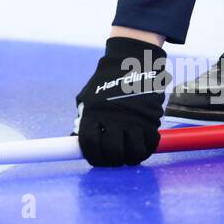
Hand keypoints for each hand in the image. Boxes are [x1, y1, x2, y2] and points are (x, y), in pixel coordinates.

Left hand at [72, 36, 167, 166]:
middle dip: (113, 161)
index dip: (94, 157)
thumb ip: (83, 120)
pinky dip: (147, 149)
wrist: (131, 62)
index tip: (98, 159)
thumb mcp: (89, 99)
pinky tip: (142, 145)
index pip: (90, 145)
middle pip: (112, 153)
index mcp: (93, 114)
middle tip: (115, 159)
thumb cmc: (107, 83)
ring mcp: (133, 120)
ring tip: (129, 155)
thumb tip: (73, 142)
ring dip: (131, 158)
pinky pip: (151, 143)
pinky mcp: (151, 119)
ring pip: (134, 153)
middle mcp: (113, 119)